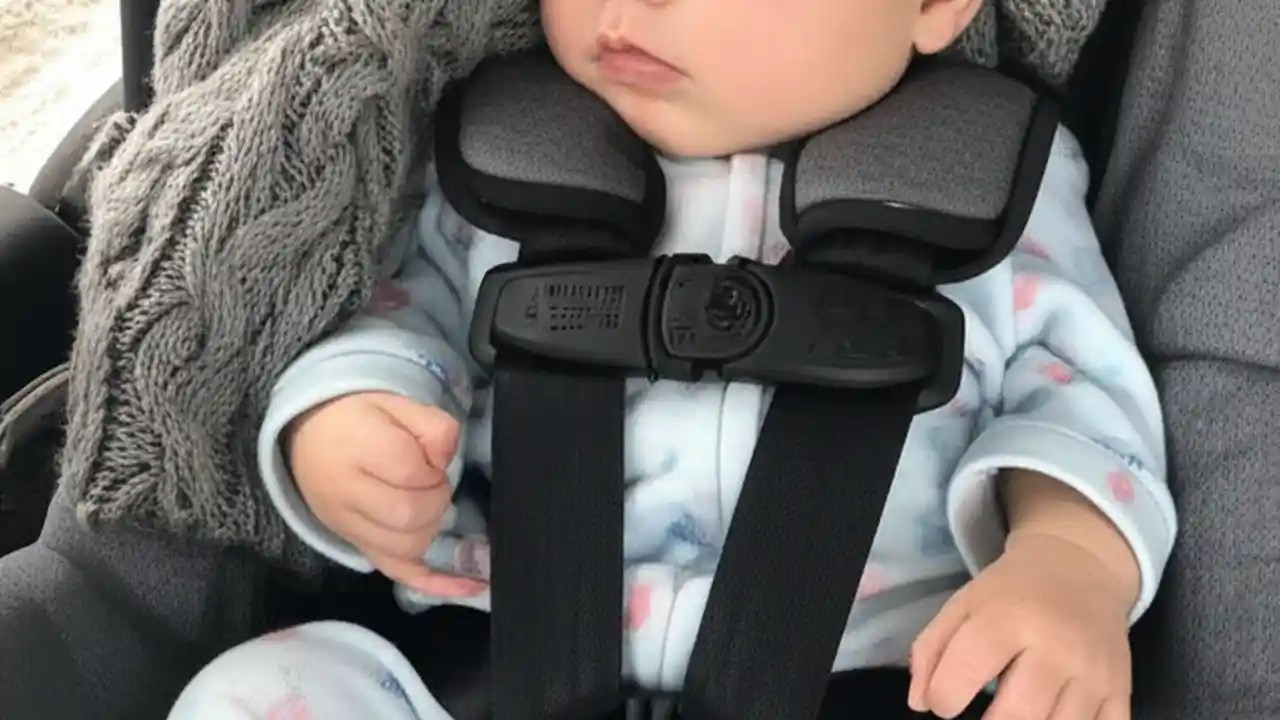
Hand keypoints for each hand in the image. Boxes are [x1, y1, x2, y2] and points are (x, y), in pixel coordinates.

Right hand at [287, 391, 483, 597]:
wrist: (309, 436)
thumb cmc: (358, 417)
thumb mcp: (396, 403)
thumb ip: (431, 426)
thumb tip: (445, 461)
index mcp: (357, 448)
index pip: (408, 471)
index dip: (433, 468)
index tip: (431, 460)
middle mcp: (347, 494)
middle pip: (408, 516)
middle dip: (436, 499)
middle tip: (432, 481)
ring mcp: (350, 527)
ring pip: (405, 548)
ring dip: (432, 528)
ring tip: (428, 504)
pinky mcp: (358, 546)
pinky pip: (398, 573)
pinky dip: (436, 582)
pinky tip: (469, 585)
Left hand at [908, 532, 1133, 719]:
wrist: (1081, 570)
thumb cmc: (1012, 592)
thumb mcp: (963, 605)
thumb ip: (931, 650)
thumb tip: (920, 702)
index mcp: (1010, 619)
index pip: (967, 671)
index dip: (944, 697)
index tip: (944, 701)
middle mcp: (1059, 649)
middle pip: (1018, 716)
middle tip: (983, 716)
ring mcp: (1096, 675)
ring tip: (1013, 712)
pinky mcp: (1121, 692)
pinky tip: (1050, 716)